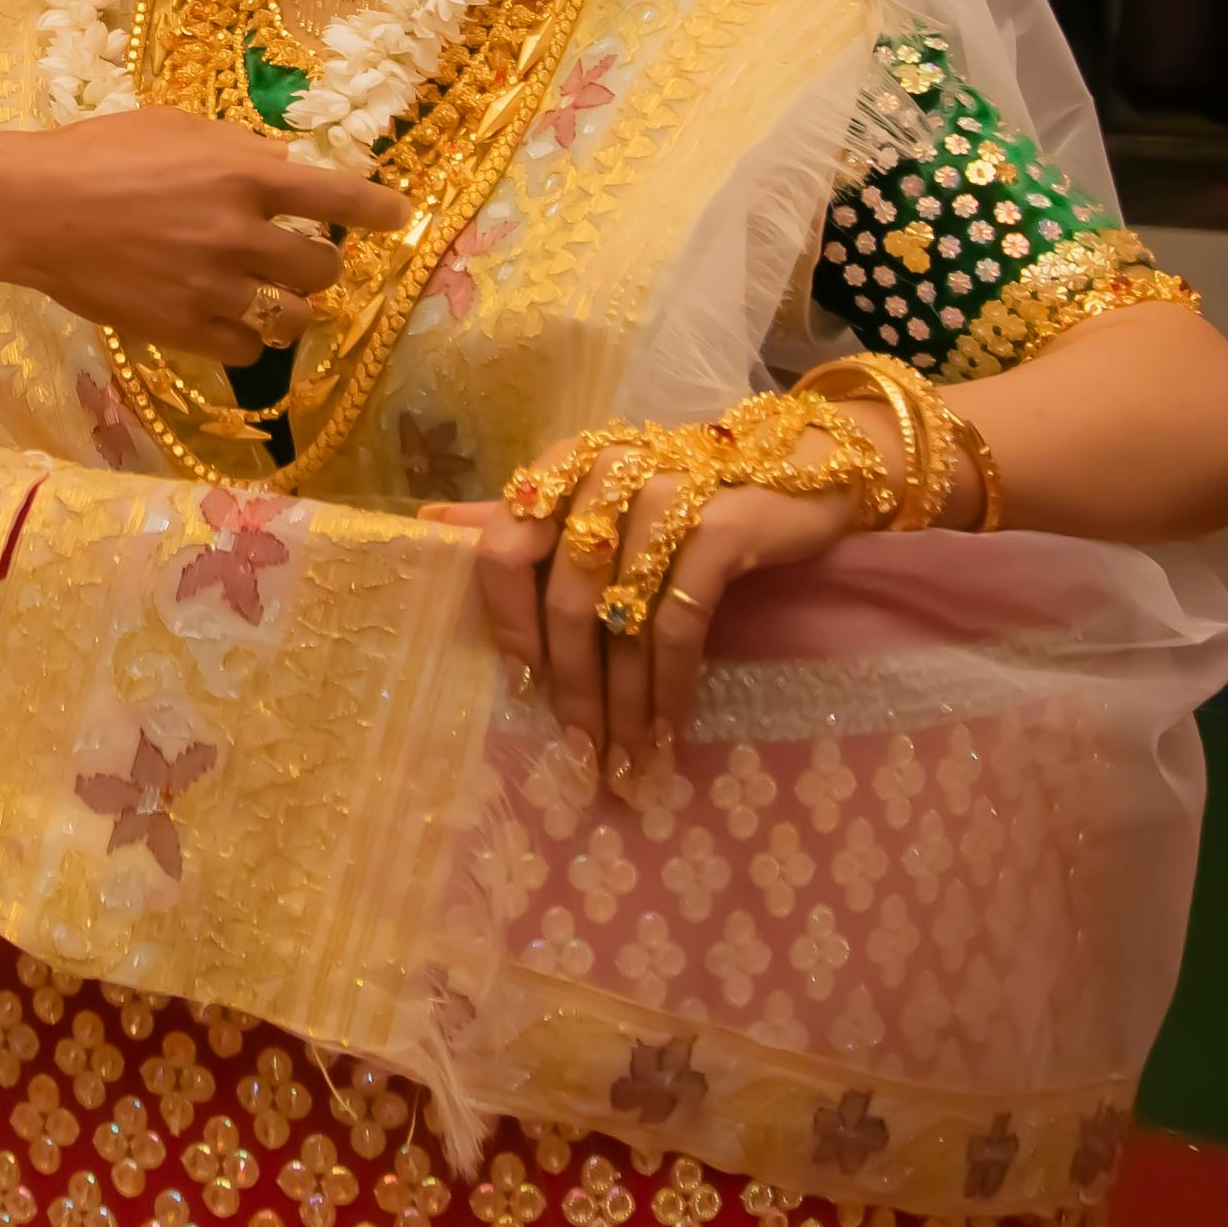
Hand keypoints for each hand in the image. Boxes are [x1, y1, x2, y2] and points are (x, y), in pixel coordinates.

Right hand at [0, 114, 414, 365]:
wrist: (32, 209)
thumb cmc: (98, 152)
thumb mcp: (176, 127)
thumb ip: (237, 151)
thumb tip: (284, 172)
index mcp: (242, 175)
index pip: (337, 197)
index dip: (378, 210)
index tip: (398, 216)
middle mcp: (239, 234)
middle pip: (321, 267)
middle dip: (321, 263)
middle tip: (304, 258)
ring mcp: (212, 288)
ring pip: (290, 316)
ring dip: (291, 306)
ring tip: (276, 299)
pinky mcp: (183, 329)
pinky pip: (243, 349)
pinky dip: (244, 336)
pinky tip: (228, 320)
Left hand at [443, 466, 861, 790]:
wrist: (798, 468)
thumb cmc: (682, 490)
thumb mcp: (597, 494)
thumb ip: (520, 516)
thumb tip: (429, 525)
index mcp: (565, 465)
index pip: (505, 550)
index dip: (510, 625)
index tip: (524, 688)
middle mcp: (607, 473)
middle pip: (567, 602)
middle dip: (574, 689)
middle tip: (582, 752)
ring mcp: (667, 496)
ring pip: (624, 624)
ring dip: (625, 705)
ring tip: (627, 761)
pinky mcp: (722, 529)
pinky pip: (681, 627)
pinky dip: (671, 687)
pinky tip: (669, 730)